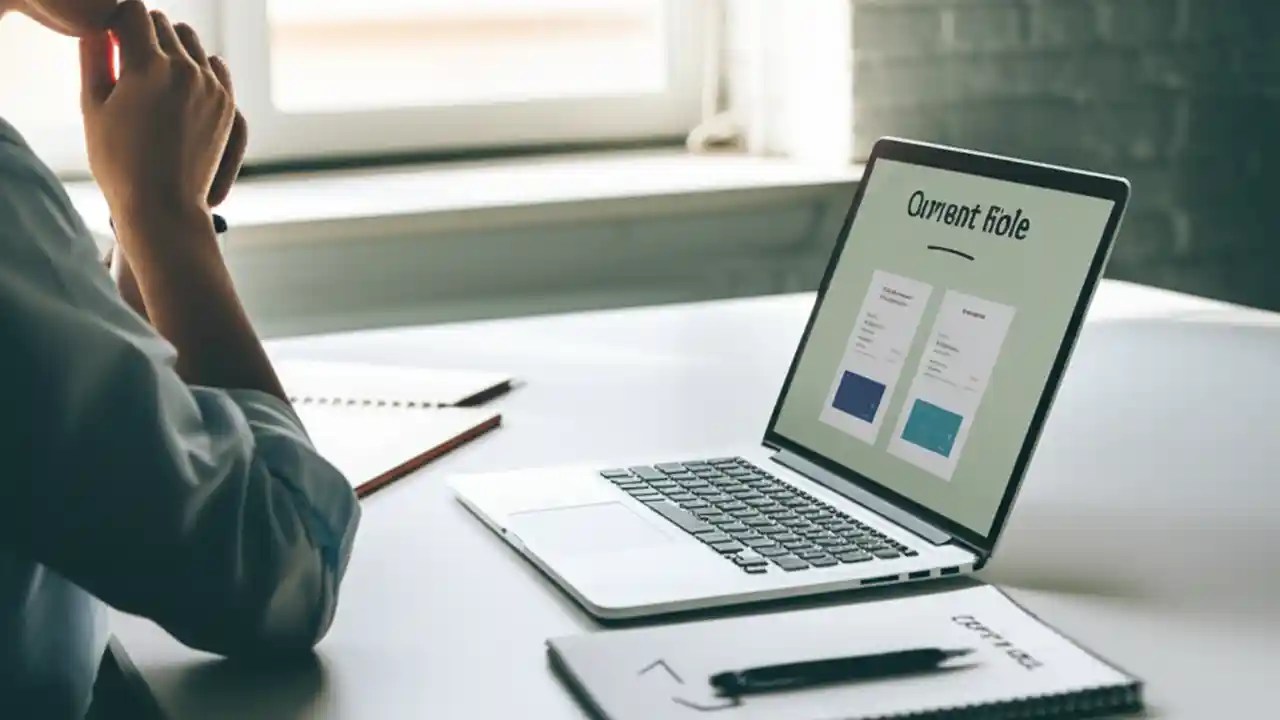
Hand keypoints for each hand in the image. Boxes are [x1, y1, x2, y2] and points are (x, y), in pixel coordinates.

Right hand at [80, 2, 239, 225]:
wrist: (163, 204)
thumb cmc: (118, 160)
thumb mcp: (92, 107)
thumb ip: (94, 58)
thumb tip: (99, 28)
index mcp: (148, 66)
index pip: (134, 11)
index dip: (118, 21)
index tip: (111, 40)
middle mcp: (186, 70)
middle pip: (162, 24)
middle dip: (142, 33)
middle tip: (127, 59)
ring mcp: (212, 86)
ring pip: (190, 40)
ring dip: (171, 46)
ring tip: (153, 73)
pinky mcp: (228, 103)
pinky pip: (214, 65)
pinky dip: (198, 65)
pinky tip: (181, 82)